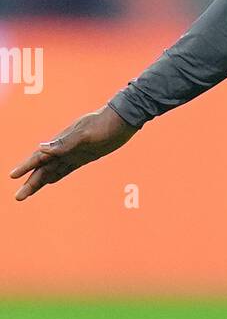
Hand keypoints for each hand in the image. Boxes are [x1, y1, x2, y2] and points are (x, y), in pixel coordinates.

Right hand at [10, 104, 139, 200]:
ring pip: (51, 171)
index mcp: (61, 143)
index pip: (39, 158)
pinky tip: (49, 182)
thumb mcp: (85, 135)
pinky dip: (55, 176)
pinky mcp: (83, 156)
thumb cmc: (104, 125)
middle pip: (42, 169)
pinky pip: (65, 169)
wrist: (122, 120)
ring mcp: (73, 153)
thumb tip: (42, 148)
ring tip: (27, 193)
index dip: (25, 167)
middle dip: (30, 183)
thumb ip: (64, 143)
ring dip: (39, 182)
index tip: (12, 177)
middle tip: (18, 197)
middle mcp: (63, 149)